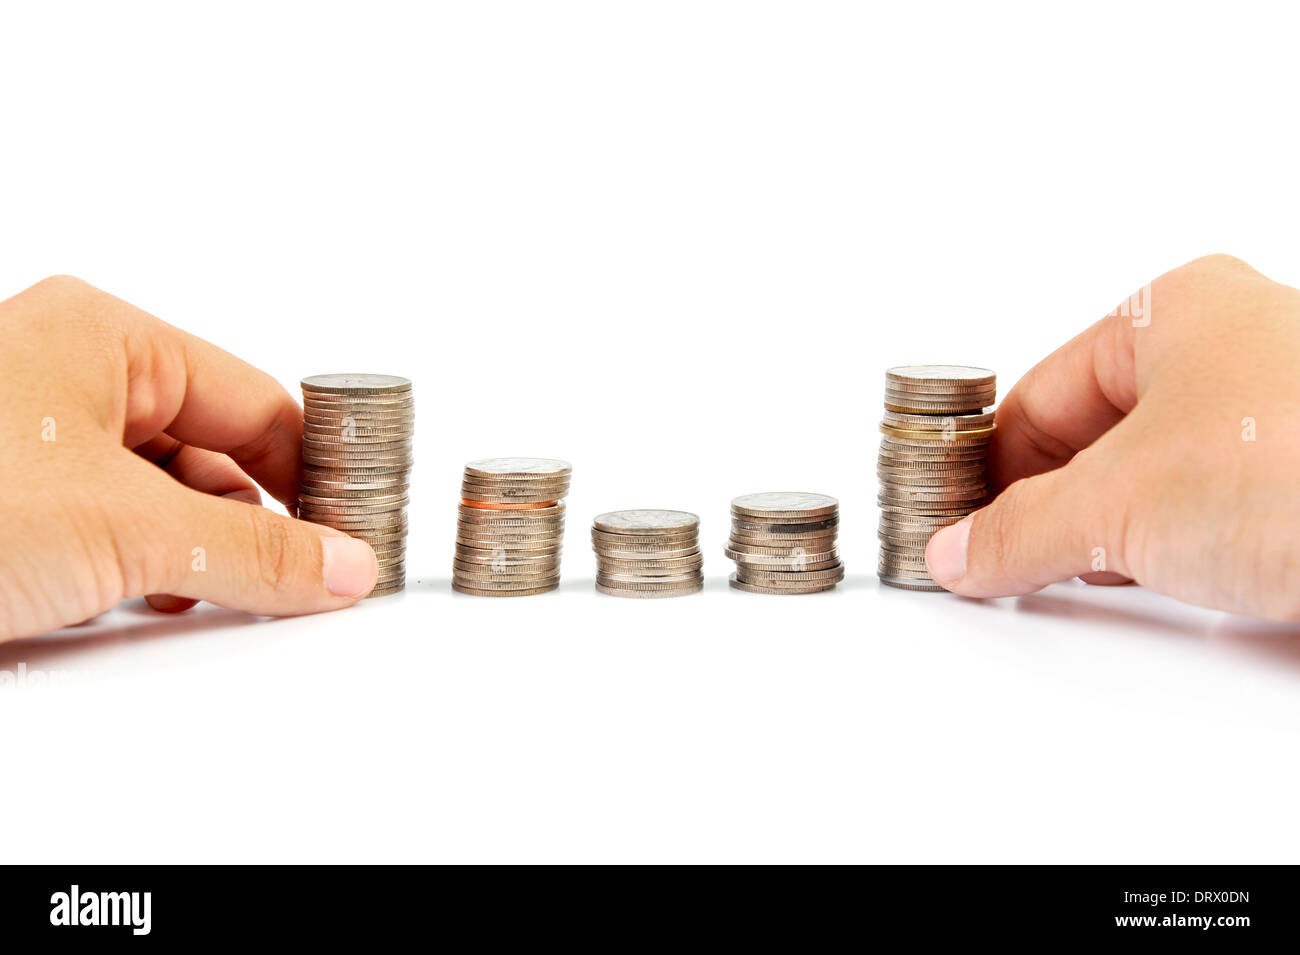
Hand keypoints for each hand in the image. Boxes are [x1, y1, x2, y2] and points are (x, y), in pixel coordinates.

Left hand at [0, 276, 377, 640]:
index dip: (313, 471)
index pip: (255, 402)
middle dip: (247, 526)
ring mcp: (29, 441)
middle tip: (296, 581)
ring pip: (155, 499)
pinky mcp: (5, 505)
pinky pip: (101, 532)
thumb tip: (341, 564)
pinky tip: (133, 606)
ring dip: (186, 556)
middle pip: (211, 454)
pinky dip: (129, 573)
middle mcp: (66, 375)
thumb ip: (249, 551)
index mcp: (103, 336)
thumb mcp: (122, 525)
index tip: (352, 533)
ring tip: (202, 597)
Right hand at [925, 254, 1299, 620]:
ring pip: (1156, 476)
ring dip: (1112, 533)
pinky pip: (1214, 509)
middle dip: (1049, 504)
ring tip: (1082, 575)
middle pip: (1093, 435)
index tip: (954, 529)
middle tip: (1003, 563)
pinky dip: (1176, 548)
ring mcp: (1277, 415)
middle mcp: (1229, 349)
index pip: (1038, 395)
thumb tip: (961, 553)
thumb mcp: (1123, 502)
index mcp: (1169, 312)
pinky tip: (1168, 580)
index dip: (986, 468)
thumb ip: (1020, 530)